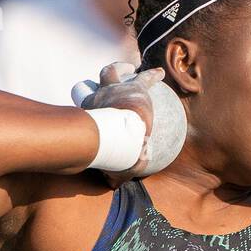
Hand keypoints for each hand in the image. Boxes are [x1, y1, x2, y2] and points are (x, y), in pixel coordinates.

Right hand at [78, 62, 160, 186]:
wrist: (117, 134)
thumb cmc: (109, 152)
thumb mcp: (111, 162)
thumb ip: (114, 172)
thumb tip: (112, 185)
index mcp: (93, 112)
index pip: (90, 103)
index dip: (91, 100)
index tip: (94, 101)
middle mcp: (100, 96)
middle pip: (100, 80)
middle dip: (105, 75)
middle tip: (111, 76)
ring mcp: (116, 89)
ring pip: (113, 71)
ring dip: (121, 66)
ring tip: (131, 66)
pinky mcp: (135, 88)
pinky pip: (145, 77)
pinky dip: (152, 74)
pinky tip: (161, 72)